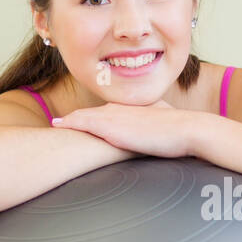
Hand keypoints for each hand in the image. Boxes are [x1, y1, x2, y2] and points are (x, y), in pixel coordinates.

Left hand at [51, 100, 195, 157]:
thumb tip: (160, 132)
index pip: (106, 111)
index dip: (92, 117)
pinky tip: (57, 126)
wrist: (187, 129)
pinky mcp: (110, 127)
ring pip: (83, 116)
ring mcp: (114, 115)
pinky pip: (82, 123)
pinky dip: (69, 124)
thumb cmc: (182, 130)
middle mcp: (120, 108)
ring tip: (55, 125)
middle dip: (76, 118)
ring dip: (69, 121)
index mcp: (132, 108)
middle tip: (59, 123)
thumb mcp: (166, 123)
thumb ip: (156, 124)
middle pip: (91, 113)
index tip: (80, 120)